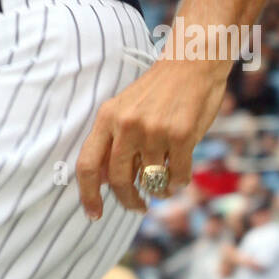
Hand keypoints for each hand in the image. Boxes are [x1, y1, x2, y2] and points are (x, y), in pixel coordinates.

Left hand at [76, 54, 228, 219]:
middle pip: (118, 180)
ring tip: (162, 188)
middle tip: (137, 206)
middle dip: (128, 201)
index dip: (87, 195)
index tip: (94, 214)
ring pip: (151, 182)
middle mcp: (127, 125)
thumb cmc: (157, 92)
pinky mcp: (181, 135)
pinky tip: (178, 178)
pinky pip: (177, 177)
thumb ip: (111, 141)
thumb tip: (100, 180)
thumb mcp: (124, 108)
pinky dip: (178, 183)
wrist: (191, 64)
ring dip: (157, 192)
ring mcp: (154, 131)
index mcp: (107, 117)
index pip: (87, 164)